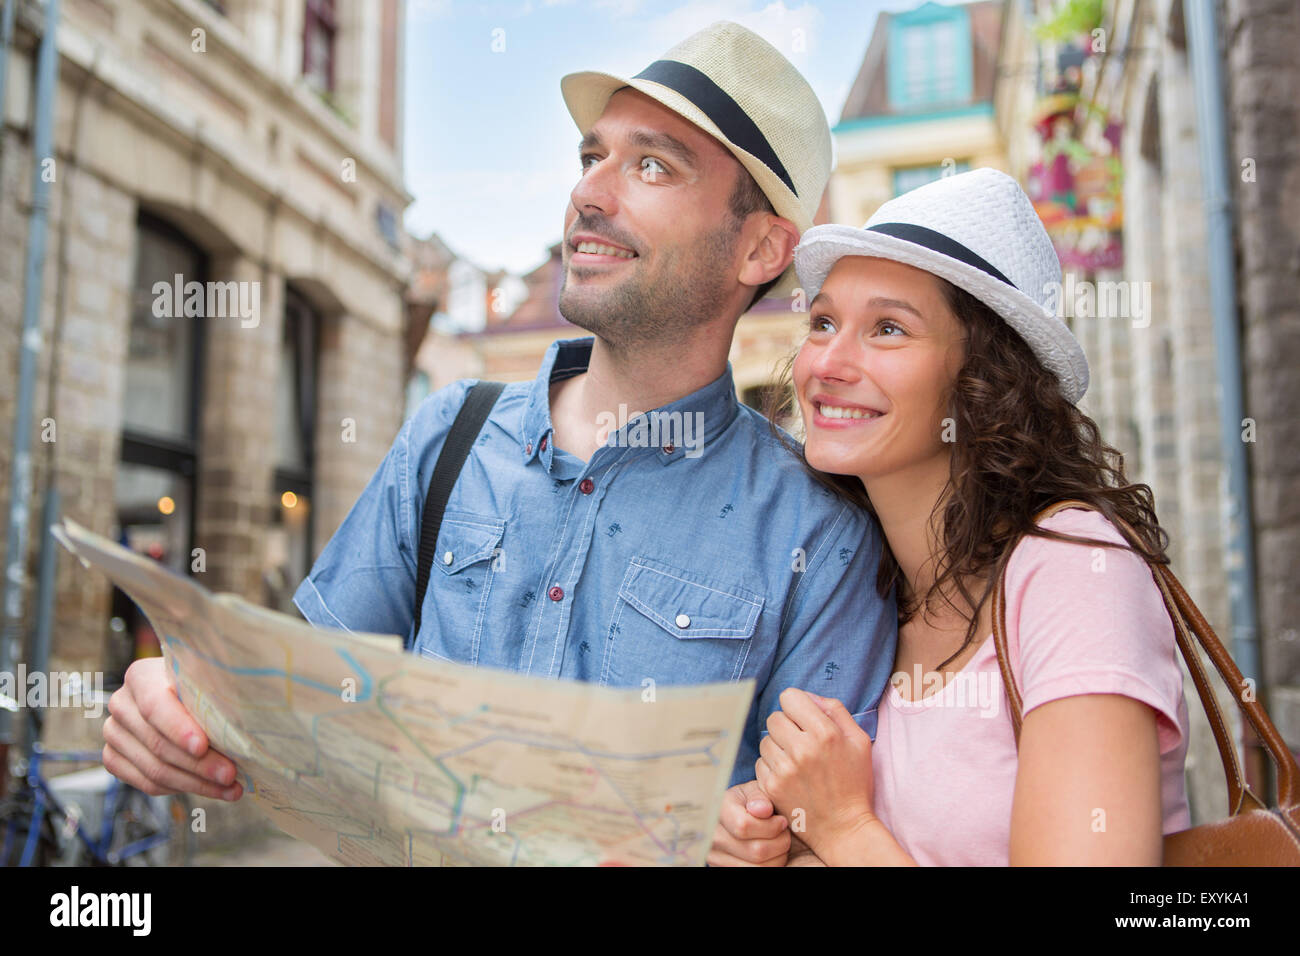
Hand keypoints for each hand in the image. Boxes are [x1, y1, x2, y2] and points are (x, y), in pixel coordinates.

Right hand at [102, 657, 242, 800]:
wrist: (182, 695)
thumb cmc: (202, 684)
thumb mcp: (209, 678)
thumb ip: (215, 691)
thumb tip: (238, 722)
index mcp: (141, 676)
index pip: (155, 707)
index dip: (178, 729)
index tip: (203, 746)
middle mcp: (121, 704)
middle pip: (158, 744)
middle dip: (199, 764)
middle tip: (230, 774)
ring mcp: (114, 733)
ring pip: (154, 770)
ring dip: (196, 783)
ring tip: (230, 787)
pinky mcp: (115, 759)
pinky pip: (147, 784)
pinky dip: (182, 789)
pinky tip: (211, 789)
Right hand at [707, 779, 790, 865]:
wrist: (735, 818)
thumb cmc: (749, 802)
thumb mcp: (753, 791)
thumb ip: (759, 796)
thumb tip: (763, 809)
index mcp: (718, 811)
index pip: (744, 826)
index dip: (770, 826)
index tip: (782, 821)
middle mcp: (713, 837)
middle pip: (755, 851)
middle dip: (780, 843)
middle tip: (785, 834)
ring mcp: (716, 857)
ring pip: (758, 867)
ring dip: (777, 857)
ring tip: (779, 844)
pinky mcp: (724, 869)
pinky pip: (755, 874)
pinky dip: (770, 866)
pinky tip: (772, 854)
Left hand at [756, 688, 874, 855]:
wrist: (844, 828)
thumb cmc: (854, 783)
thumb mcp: (859, 741)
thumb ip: (835, 710)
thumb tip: (809, 697)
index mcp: (825, 733)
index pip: (790, 697)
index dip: (796, 706)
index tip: (803, 719)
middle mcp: (802, 749)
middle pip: (774, 717)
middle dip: (786, 726)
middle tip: (800, 742)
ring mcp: (784, 769)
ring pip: (765, 740)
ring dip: (777, 747)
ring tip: (796, 762)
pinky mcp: (771, 787)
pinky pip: (760, 762)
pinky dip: (771, 767)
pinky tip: (789, 777)